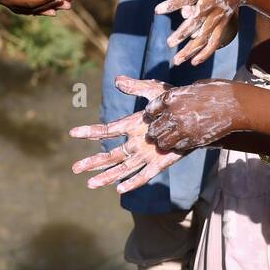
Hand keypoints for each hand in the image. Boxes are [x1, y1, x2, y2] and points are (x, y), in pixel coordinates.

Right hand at [68, 77, 181, 193]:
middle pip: (110, 155)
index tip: (72, 132)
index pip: (107, 130)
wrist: (197, 116)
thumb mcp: (154, 91)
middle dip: (92, 162)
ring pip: (122, 168)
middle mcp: (136, 142)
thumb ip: (136, 87)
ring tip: (90, 184)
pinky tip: (120, 189)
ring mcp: (147, 154)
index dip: (90, 131)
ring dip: (106, 176)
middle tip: (74, 168)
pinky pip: (144, 175)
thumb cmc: (174, 102)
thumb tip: (117, 80)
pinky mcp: (160, 162)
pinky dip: (133, 182)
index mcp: (132, 125)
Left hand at [140, 78, 242, 151]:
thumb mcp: (195, 87)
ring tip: (170, 138)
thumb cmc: (218, 91)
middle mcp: (173, 113)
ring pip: (162, 142)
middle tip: (160, 131)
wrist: (236, 105)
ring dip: (164, 141)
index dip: (152, 114)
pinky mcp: (193, 140)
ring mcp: (183, 129)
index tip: (155, 116)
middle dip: (155, 130)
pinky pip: (177, 147)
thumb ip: (181, 95)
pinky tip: (184, 140)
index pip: (150, 109)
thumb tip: (175, 101)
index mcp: (172, 97)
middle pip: (153, 129)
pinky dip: (178, 146)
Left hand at [154, 0, 269, 65]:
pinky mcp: (224, 23)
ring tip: (176, 61)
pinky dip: (206, 52)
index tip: (157, 11)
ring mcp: (220, 15)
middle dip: (183, 33)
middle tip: (169, 43)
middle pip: (197, 21)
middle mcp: (213, 3)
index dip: (173, 4)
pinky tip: (194, 62)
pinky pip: (215, 41)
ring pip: (205, 36)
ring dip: (191, 50)